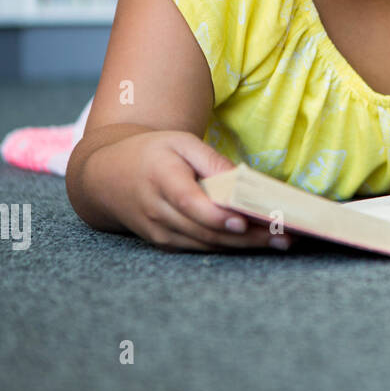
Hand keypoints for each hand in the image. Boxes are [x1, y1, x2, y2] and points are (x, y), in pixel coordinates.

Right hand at [87, 130, 294, 251]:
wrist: (105, 177)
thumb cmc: (152, 153)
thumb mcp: (181, 143)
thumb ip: (211, 161)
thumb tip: (242, 180)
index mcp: (162, 180)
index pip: (190, 203)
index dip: (216, 216)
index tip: (243, 222)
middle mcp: (158, 211)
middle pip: (205, 230)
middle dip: (247, 237)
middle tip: (284, 236)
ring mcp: (159, 232)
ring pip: (206, 244)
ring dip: (245, 247)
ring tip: (281, 242)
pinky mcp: (165, 243)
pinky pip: (200, 248)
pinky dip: (230, 247)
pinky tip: (257, 244)